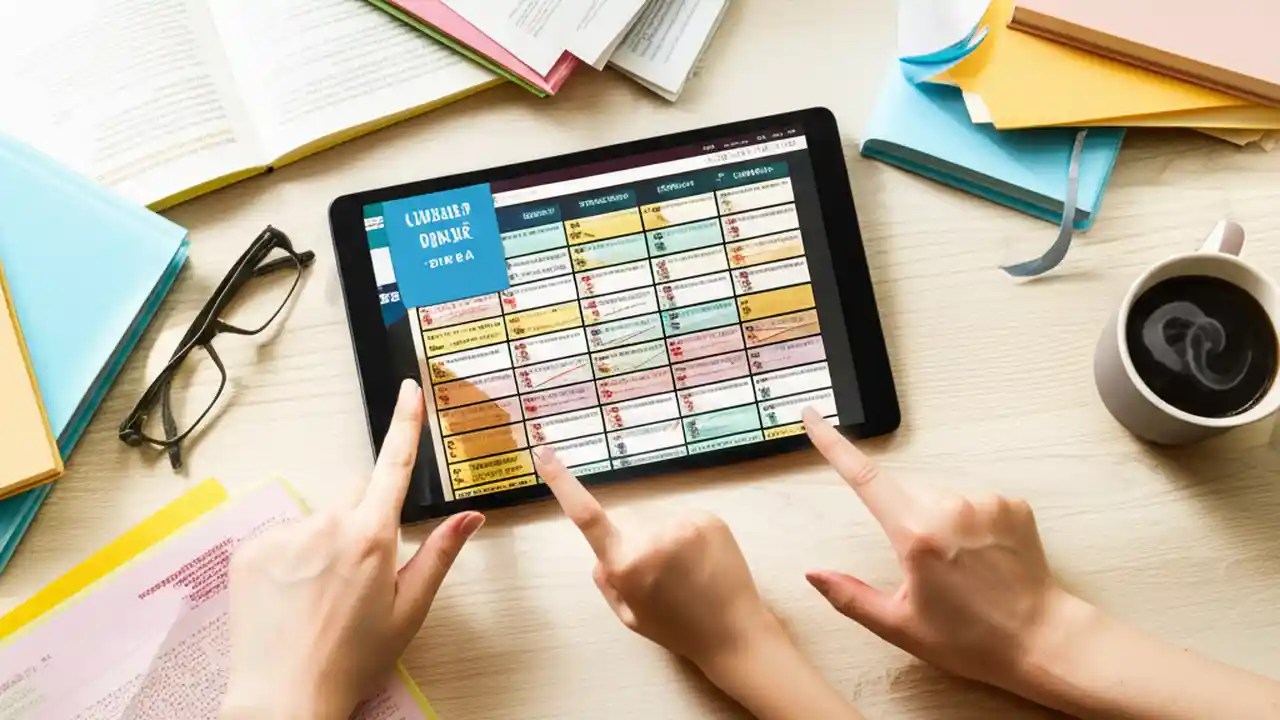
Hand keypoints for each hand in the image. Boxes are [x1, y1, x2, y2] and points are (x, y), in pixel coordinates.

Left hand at [221, 380, 484, 719]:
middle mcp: (326, 525)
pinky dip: (288, 558)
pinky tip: (291, 596)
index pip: (393, 465)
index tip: (409, 389)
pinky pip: (281, 537)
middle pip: (354, 496)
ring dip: (322, 542)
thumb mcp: (408, 610)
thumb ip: (438, 554)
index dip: (405, 423)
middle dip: (363, 518)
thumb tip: (470, 517)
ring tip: (320, 594)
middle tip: (360, 571)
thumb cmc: (351, 660)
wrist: (284, 696)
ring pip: (316, 519)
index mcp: (371, 537)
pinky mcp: (249, 549)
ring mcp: (283, 535)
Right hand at [532, 445, 771, 669]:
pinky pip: (681, 518)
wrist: (733, 631)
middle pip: (625, 519)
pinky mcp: (707, 517)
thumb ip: (606, 577)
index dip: (562, 482)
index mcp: (625, 564)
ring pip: (655, 519)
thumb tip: (599, 548)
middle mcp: (651, 536)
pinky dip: (686, 535)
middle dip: (631, 537)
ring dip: (661, 537)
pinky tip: (700, 561)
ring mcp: (682, 523)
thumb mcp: (627, 614)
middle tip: (657, 574)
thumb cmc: (676, 627)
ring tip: (684, 571)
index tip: (544, 454)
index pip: (586, 515)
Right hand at [801, 409, 1072, 689]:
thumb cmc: (969, 640)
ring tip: (958, 567)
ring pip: (939, 496)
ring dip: (935, 519)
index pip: (864, 478)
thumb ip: (849, 597)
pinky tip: (981, 556)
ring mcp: (985, 501)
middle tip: (922, 567)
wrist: (1041, 641)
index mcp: (916, 534)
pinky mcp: (1012, 503)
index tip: (813, 417)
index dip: (833, 444)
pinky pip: (972, 501)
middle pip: (904, 491)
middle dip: (900, 517)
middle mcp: (950, 507)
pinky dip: (967, 522)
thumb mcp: (899, 625)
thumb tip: (812, 574)